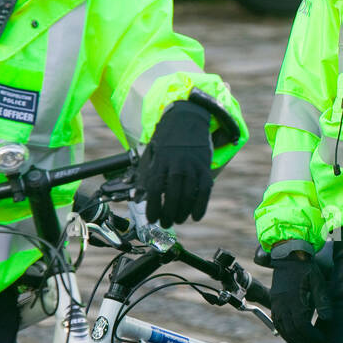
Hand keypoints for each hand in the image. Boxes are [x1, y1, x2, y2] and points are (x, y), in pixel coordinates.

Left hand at [138, 100, 212, 227]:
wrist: (188, 119)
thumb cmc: (166, 139)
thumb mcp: (152, 153)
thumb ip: (146, 174)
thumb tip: (138, 197)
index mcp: (161, 161)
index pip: (156, 188)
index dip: (153, 206)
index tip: (152, 219)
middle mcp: (177, 164)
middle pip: (173, 195)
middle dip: (168, 214)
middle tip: (165, 223)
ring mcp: (192, 166)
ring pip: (189, 195)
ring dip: (183, 212)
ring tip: (178, 220)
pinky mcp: (204, 167)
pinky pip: (204, 191)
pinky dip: (200, 206)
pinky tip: (195, 216)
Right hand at [270, 253, 331, 342]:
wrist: (289, 255)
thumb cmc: (306, 268)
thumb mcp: (319, 282)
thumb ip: (323, 301)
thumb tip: (327, 319)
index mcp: (294, 300)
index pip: (302, 327)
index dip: (312, 337)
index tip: (322, 341)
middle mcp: (283, 304)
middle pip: (292, 332)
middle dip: (305, 341)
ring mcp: (277, 304)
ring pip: (282, 329)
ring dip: (294, 339)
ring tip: (306, 342)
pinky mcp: (274, 302)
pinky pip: (277, 322)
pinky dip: (284, 331)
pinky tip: (292, 334)